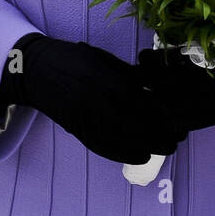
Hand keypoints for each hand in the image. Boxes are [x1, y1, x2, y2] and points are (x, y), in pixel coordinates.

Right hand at [0, 33, 187, 164]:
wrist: (36, 70)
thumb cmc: (75, 59)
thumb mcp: (105, 60)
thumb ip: (131, 76)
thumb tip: (159, 89)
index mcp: (106, 80)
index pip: (143, 103)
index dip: (163, 115)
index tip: (178, 120)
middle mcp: (97, 102)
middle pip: (137, 126)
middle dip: (161, 136)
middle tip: (177, 139)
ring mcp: (85, 118)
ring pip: (122, 141)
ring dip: (147, 148)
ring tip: (164, 149)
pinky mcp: (77, 130)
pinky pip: (104, 148)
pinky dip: (124, 155)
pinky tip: (141, 156)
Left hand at [136, 39, 214, 132]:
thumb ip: (198, 42)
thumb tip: (162, 46)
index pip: (172, 64)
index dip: (151, 61)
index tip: (142, 56)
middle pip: (168, 88)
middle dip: (147, 82)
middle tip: (137, 75)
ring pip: (174, 110)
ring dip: (154, 102)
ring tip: (144, 93)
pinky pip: (187, 123)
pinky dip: (170, 119)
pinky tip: (161, 110)